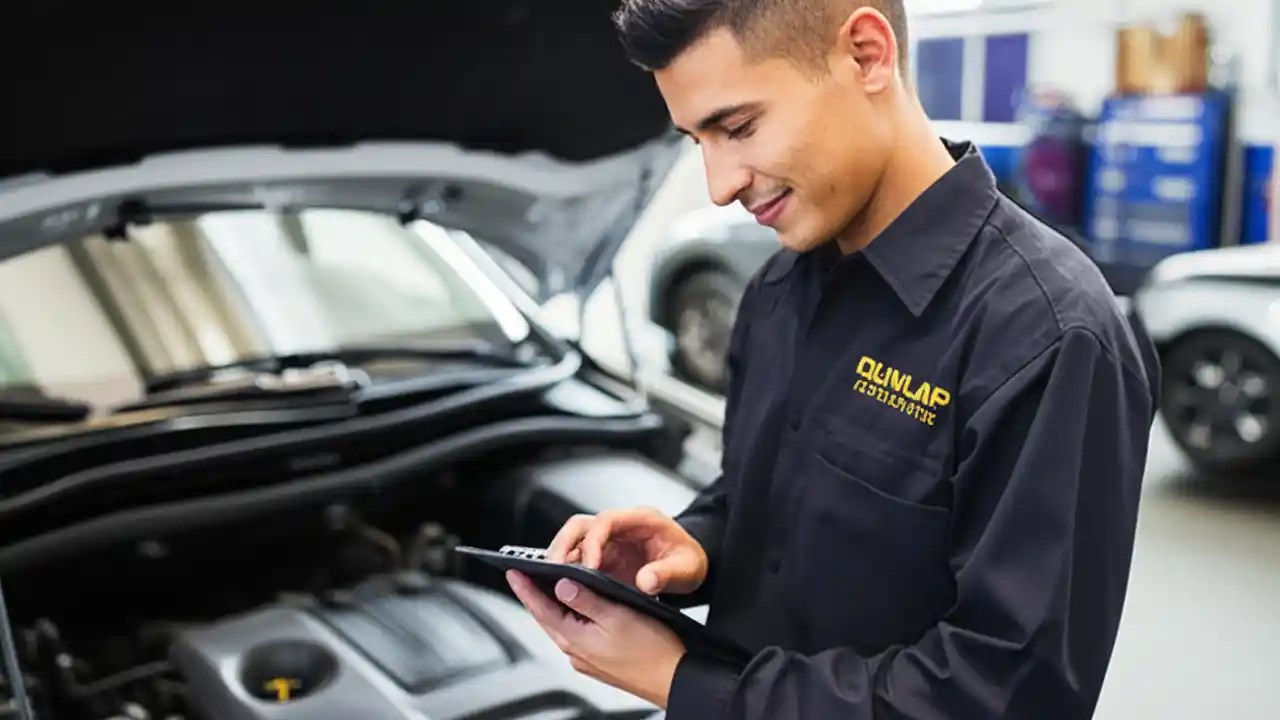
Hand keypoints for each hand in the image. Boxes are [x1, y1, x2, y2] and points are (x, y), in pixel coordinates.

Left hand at [506, 570, 684, 707]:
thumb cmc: (652, 651)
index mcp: (576, 639)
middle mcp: (576, 652)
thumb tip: (561, 585)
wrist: (673, 678)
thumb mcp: (618, 615)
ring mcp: (587, 658)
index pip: (541, 609)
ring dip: (553, 605)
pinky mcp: (599, 661)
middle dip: (535, 595)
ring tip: (548, 585)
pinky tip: (578, 608)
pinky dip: (571, 617)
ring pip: (561, 626)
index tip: (512, 571)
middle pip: (547, 618)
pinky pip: (576, 634)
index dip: (525, 588)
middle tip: (524, 574)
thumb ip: (586, 600)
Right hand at [547, 507, 707, 595]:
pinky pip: (577, 559)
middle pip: (580, 526)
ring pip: (573, 540)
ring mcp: (609, 542)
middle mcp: (619, 527)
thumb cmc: (689, 561)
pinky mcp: (603, 558)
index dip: (593, 542)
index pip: (605, 522)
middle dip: (563, 545)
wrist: (691, 565)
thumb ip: (666, 574)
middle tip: (554, 569)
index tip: (590, 567)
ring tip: (549, 580)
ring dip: (559, 557)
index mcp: (640, 521)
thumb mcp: (686, 569)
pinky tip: (559, 588)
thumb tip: (645, 581)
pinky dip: (566, 571)